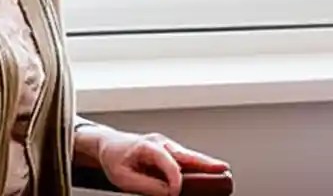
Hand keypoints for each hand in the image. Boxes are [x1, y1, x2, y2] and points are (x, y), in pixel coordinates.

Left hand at [96, 131, 229, 195]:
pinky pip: (186, 158)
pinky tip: (210, 170)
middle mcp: (160, 142)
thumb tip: (167, 192)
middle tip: (222, 169)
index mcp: (147, 146)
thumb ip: (145, 186)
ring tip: (222, 170)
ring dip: (206, 162)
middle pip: (186, 154)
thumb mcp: (123, 177)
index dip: (175, 177)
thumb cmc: (115, 158)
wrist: (109, 145)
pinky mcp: (170, 151)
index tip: (177, 192)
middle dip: (205, 162)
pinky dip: (199, 164)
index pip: (167, 161)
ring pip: (189, 155)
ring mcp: (167, 145)